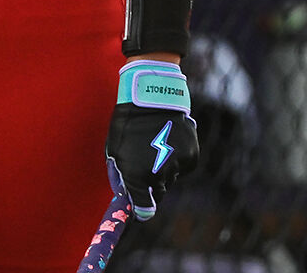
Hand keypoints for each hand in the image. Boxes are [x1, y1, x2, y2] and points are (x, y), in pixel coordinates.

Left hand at [106, 60, 198, 220]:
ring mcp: (177, 165)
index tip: (141, 209)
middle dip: (151, 184)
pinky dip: (178, 159)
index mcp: (137, 176)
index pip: (144, 209)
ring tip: (157, 145)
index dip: (142, 209)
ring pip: (171, 178)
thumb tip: (125, 194)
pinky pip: (183, 166)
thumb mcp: (115, 151)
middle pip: (158, 192)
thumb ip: (121, 176)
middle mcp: (159, 175)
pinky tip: (170, 141)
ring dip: (165, 169)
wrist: (153, 97)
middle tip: (146, 165)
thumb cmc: (128, 124)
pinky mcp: (191, 156)